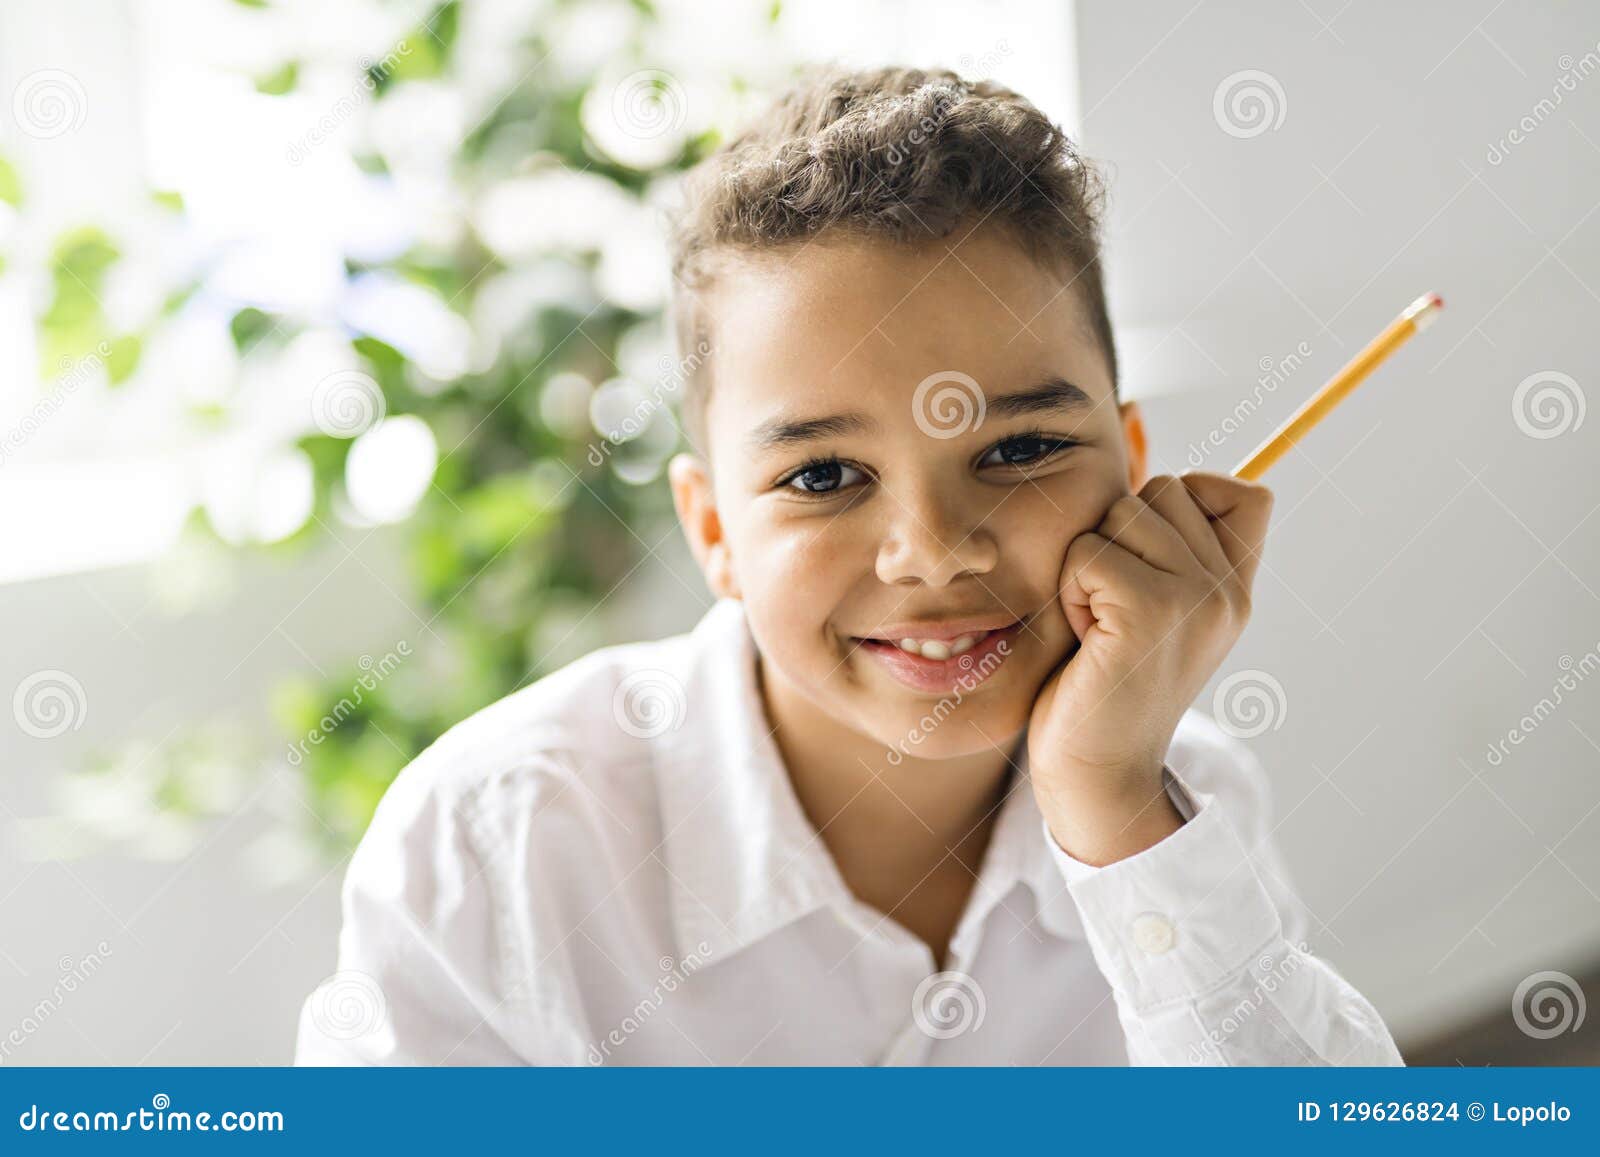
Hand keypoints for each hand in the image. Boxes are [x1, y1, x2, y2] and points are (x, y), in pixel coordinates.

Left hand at [1027, 472, 1272, 865]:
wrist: (1095, 773)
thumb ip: (1161, 549)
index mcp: (1234, 590)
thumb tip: (1150, 454)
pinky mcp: (1152, 610)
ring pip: (1120, 514)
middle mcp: (1227, 592)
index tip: (1148, 560)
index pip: (1241, 492)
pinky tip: (1086, 641)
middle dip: (1115, 537)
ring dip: (1086, 564)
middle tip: (1110, 609)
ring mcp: (1197, 599)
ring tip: (1097, 625)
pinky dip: (1070, 591)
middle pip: (1163, 489)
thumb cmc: (1100, 685)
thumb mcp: (1146, 610)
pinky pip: (1088, 553)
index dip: (1187, 498)